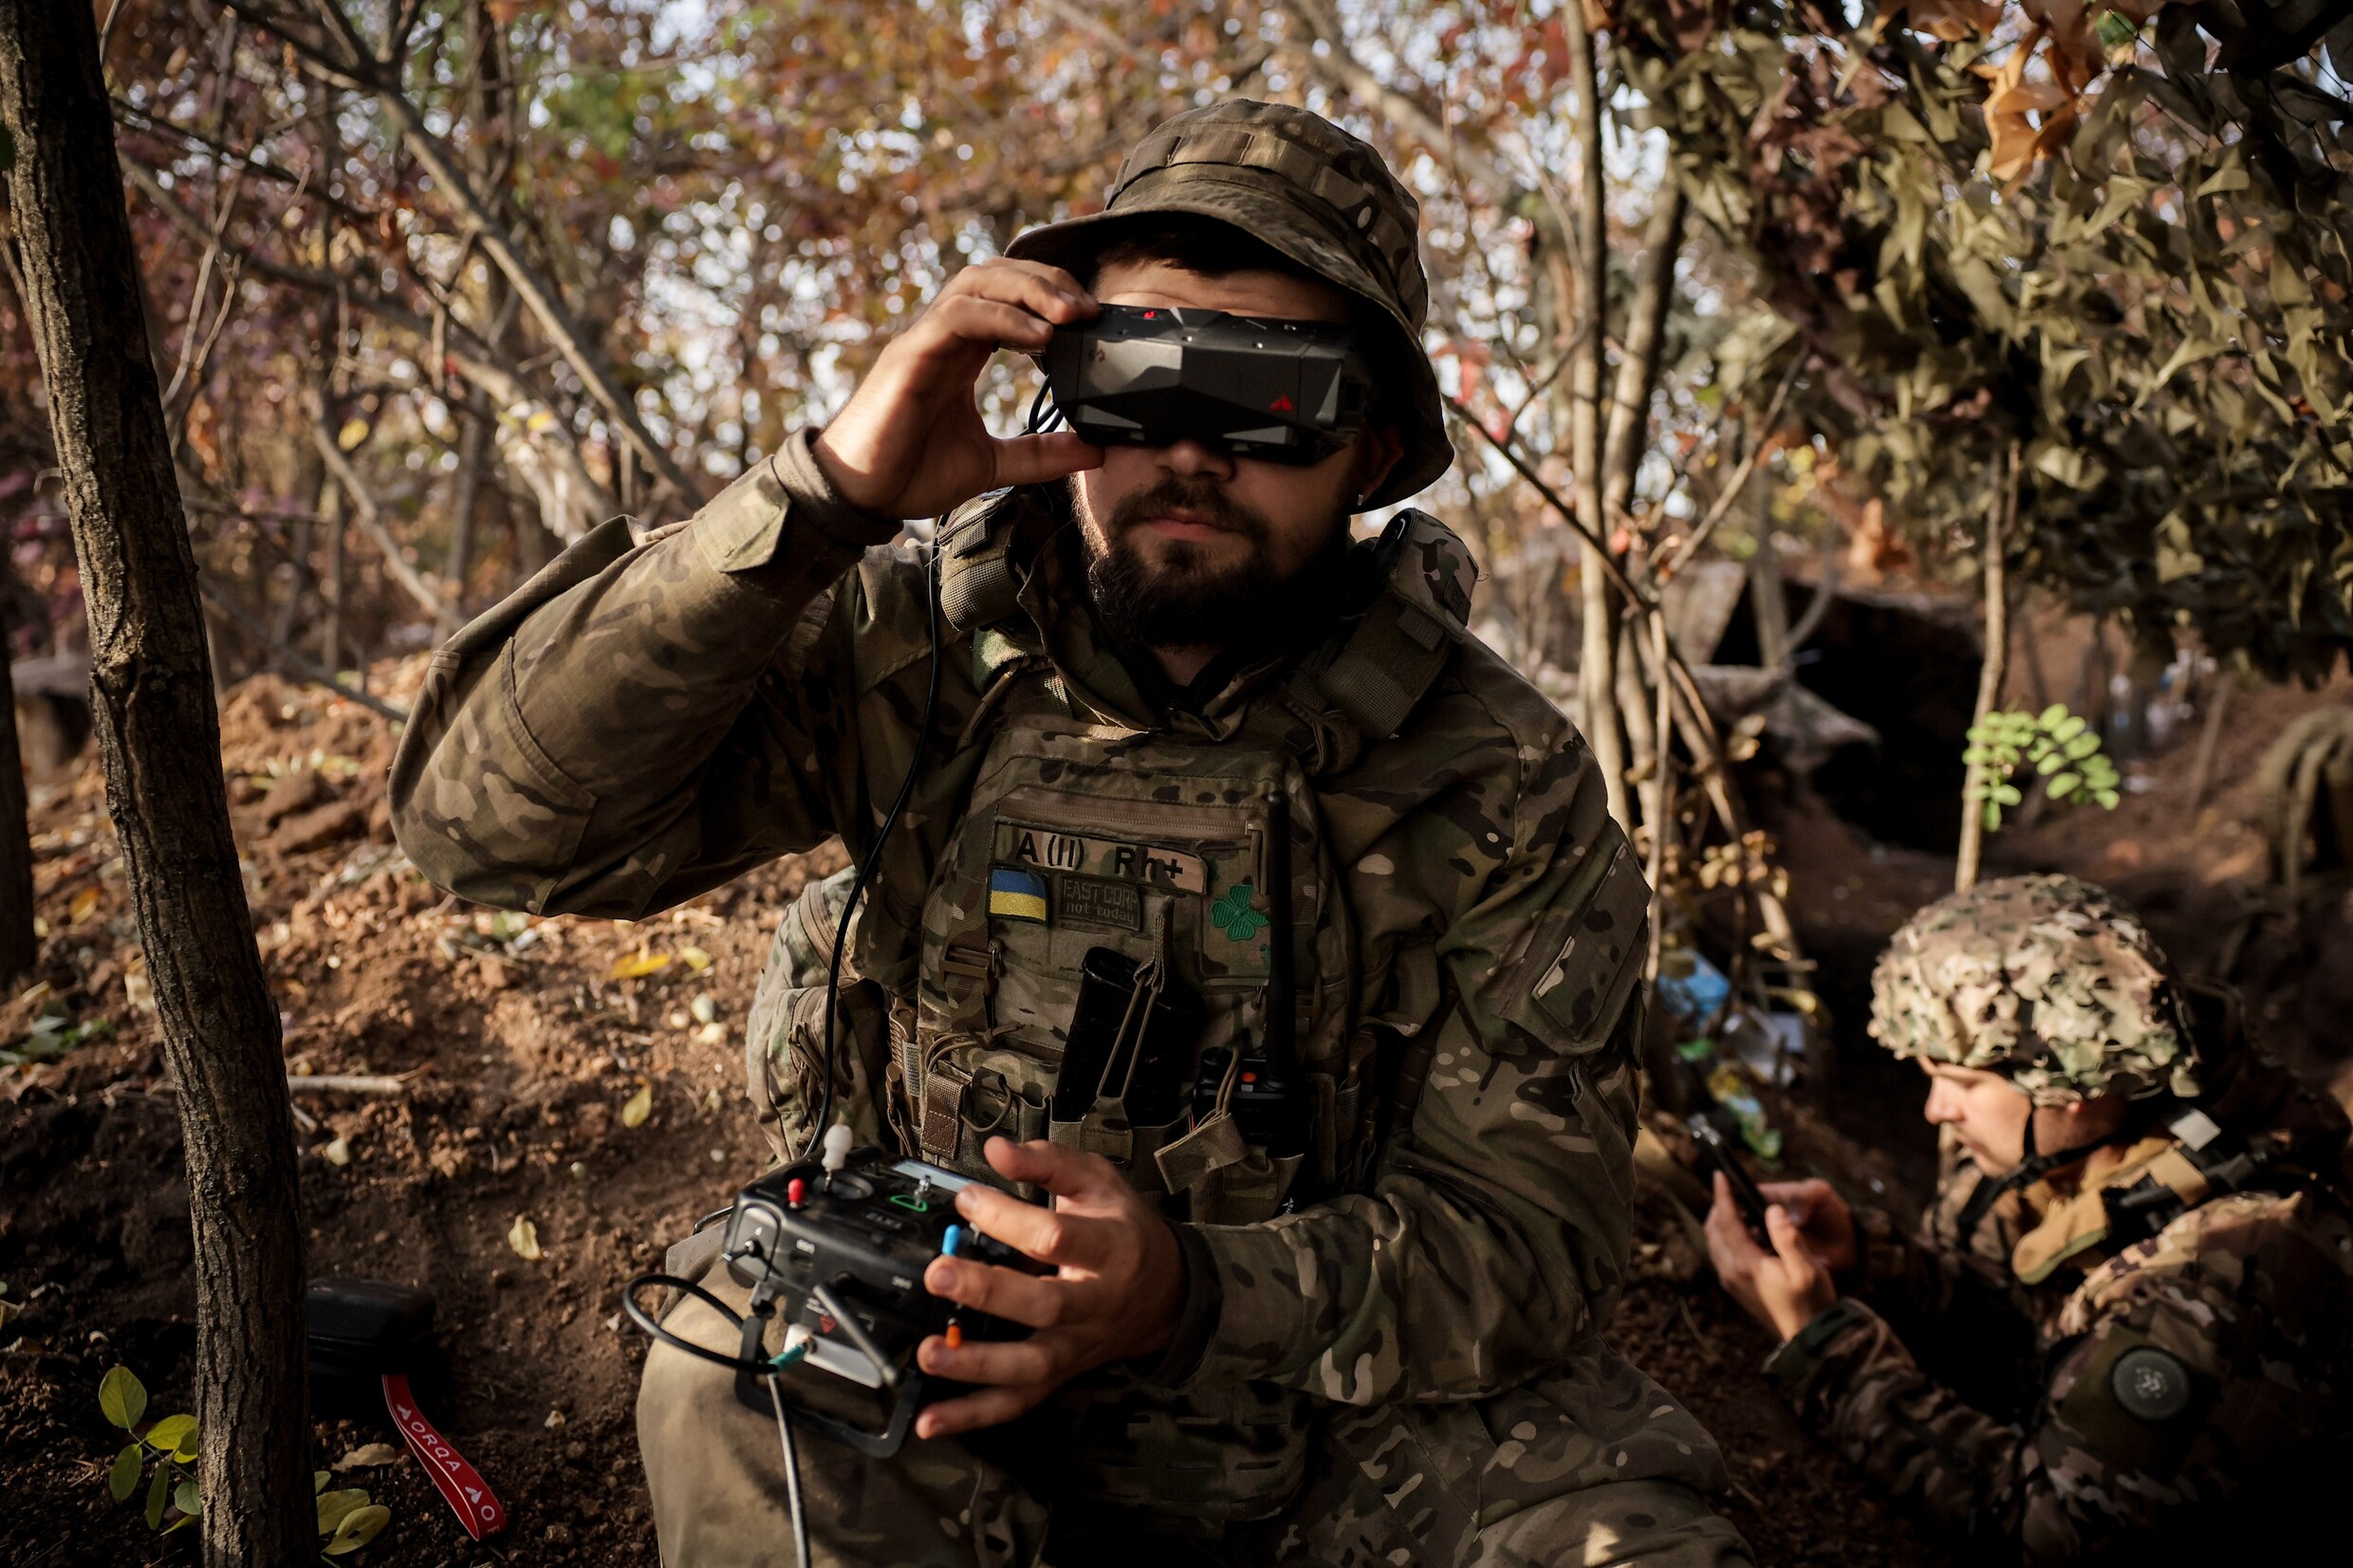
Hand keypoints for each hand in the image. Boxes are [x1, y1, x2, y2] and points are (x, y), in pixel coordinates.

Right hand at [811, 259, 1103, 518]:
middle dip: (1047, 281)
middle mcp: (943, 336)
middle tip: (1089, 309)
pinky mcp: (910, 356)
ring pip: (977, 282)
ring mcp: (925, 341)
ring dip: (1029, 289)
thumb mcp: (992, 464)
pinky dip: (1002, 318)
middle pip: (996, 275)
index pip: (1009, 298)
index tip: (1092, 321)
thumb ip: (1039, 454)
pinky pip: (958, 317)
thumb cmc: (910, 473)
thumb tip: (1095, 451)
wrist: (860, 497)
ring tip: (1070, 313)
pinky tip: (1039, 337)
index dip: (1051, 297)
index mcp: (962, 352)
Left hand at [911, 1137, 1184, 1439]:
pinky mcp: (1058, 1375)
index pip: (1057, 1237)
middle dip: (988, 1293)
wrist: (1167, 1292)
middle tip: (939, 1273)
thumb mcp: (1098, 1182)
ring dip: (976, 1365)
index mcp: (1110, 1249)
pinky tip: (931, 1420)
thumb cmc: (1125, 1231)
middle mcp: (1095, 1304)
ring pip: (1030, 1368)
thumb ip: (1047, 1162)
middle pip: (1044, 1306)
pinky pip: (1016, 1403)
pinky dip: (972, 1416)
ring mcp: (1076, 1347)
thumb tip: (997, 1151)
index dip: (1007, 1218)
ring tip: (929, 1352)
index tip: (967, 1200)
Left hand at [1704, 1173, 1838, 1342]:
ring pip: (1716, 1242)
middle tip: (1732, 1190)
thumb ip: (1787, 1237)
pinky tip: (1749, 1234)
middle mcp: (1730, 1272)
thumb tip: (1772, 1209)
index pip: (1726, 1221)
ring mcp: (1731, 1281)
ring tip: (1742, 1209)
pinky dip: (1728, 1237)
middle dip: (1720, 1207)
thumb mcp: (1806, 1269)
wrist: (1808, 1339)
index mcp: (1744, 1263)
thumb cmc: (1811, 1303)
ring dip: (1723, 1222)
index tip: (1719, 1175)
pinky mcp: (1736, 1288)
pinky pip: (1723, 1255)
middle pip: (1714, 1230)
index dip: (1723, 1196)